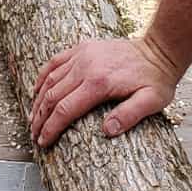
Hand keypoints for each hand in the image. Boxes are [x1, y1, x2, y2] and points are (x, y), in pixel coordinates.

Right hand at [30, 35, 182, 146]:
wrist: (158, 50)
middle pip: (52, 96)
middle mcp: (85, 67)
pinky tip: (37, 90)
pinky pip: (55, 62)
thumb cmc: (156, 79)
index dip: (51, 127)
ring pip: (50, 80)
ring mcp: (81, 56)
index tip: (43, 141)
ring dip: (38, 100)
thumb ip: (129, 115)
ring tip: (33, 118)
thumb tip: (107, 131)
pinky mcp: (81, 48)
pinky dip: (42, 77)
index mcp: (99, 83)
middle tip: (34, 135)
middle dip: (40, 118)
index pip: (65, 109)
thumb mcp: (151, 101)